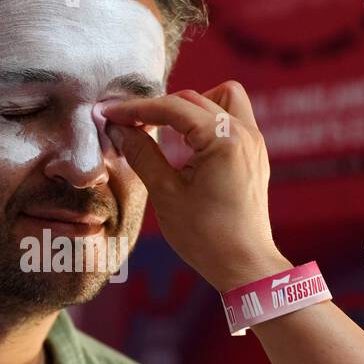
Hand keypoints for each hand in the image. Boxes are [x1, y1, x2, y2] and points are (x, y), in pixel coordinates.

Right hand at [103, 81, 290, 291]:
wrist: (244, 265)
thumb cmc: (206, 236)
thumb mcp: (166, 194)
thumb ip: (142, 154)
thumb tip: (118, 130)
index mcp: (224, 140)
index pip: (173, 108)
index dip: (136, 109)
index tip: (108, 114)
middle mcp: (244, 132)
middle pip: (193, 99)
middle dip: (157, 107)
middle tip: (126, 124)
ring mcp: (254, 141)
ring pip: (220, 98)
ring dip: (190, 107)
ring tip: (166, 131)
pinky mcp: (254, 153)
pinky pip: (232, 118)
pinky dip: (208, 121)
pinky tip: (188, 144)